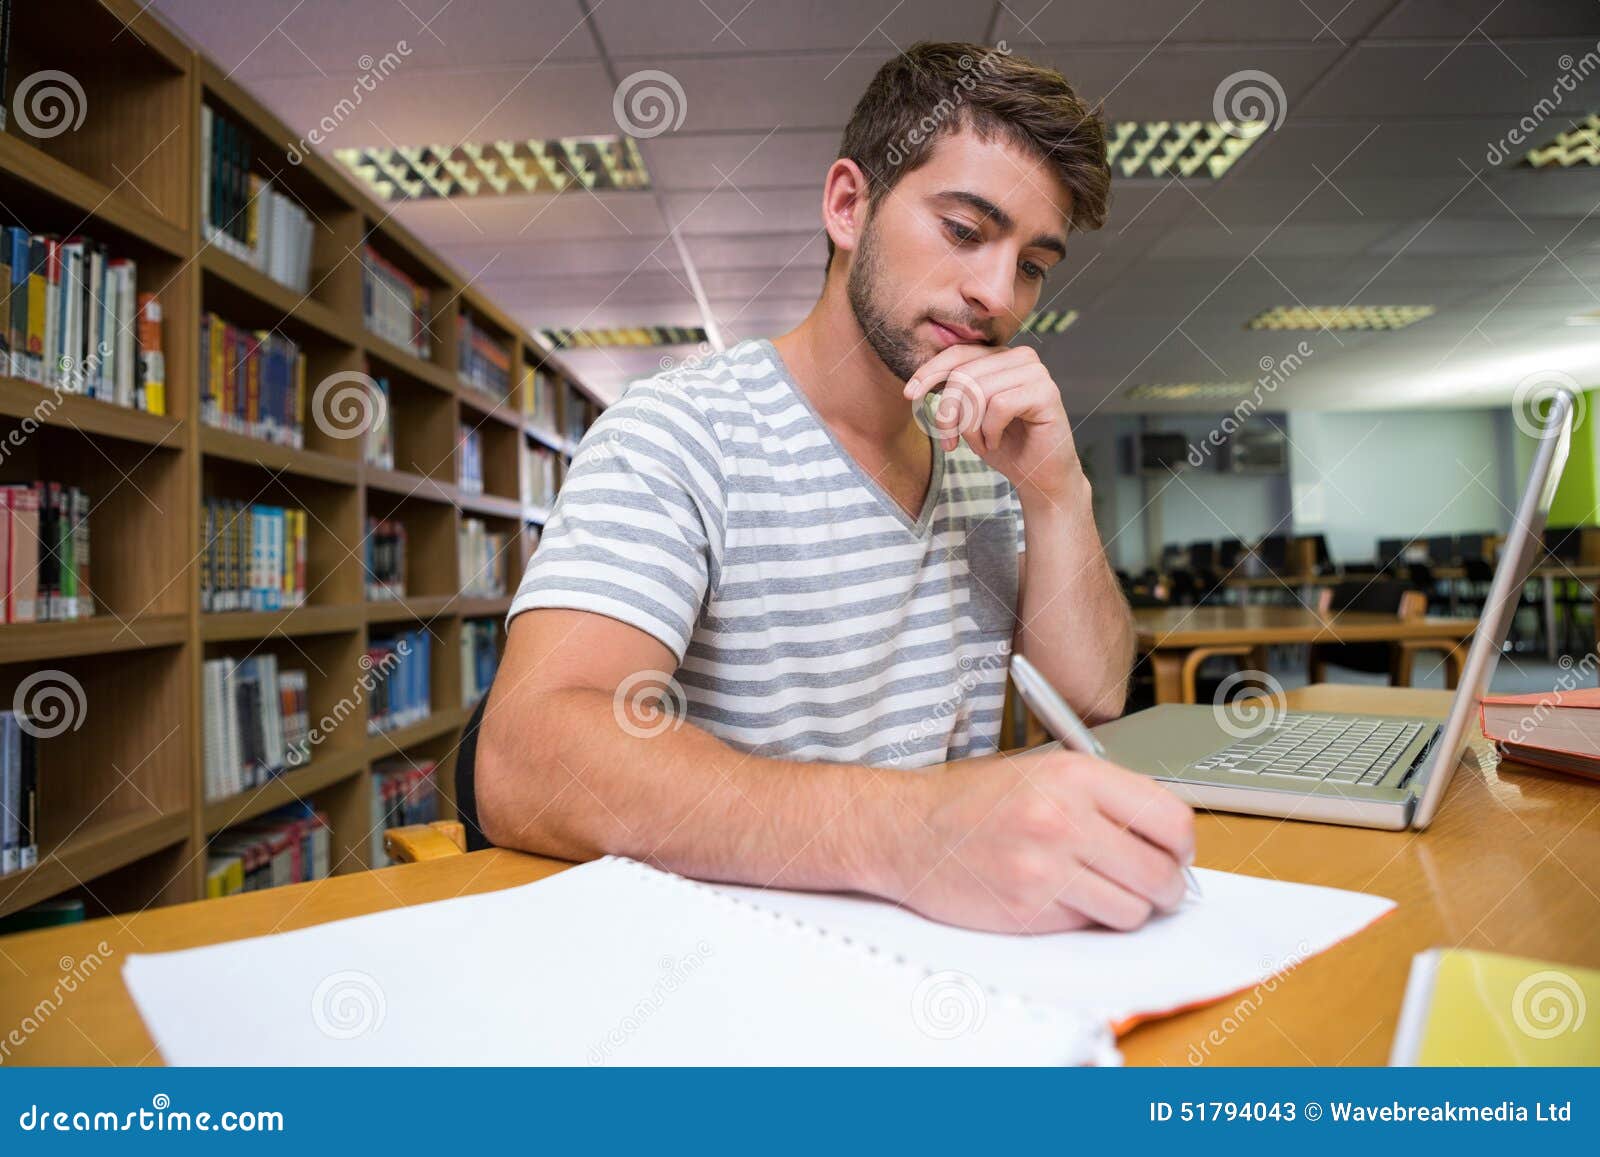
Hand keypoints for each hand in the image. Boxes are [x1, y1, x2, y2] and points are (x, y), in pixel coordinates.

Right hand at [879, 747, 1195, 933]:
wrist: (906, 830)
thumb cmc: (972, 802)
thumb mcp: (1041, 773)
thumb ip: (1103, 798)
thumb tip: (1165, 839)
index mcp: (1074, 775)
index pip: (1170, 819)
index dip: (1181, 845)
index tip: (1174, 854)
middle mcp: (1063, 818)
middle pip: (1160, 873)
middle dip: (1164, 887)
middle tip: (1149, 885)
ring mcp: (1046, 868)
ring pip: (1134, 910)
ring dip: (1125, 908)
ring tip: (1097, 891)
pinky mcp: (1029, 910)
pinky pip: (1090, 926)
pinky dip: (1084, 919)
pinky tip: (1056, 896)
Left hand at [903, 344, 1081, 500]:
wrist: (1040, 478)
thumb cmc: (1005, 446)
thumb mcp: (969, 417)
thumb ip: (954, 393)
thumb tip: (919, 382)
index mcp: (1001, 357)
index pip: (958, 354)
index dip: (930, 372)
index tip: (909, 396)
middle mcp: (1021, 357)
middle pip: (963, 375)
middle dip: (948, 414)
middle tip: (951, 443)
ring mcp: (1036, 372)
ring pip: (978, 390)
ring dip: (970, 428)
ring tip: (982, 444)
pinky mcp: (1046, 393)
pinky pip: (999, 405)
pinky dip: (989, 432)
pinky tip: (996, 443)